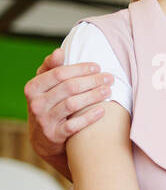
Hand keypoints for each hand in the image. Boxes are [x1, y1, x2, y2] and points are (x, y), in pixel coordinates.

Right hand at [25, 47, 111, 163]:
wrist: (42, 138)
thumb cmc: (48, 104)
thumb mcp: (43, 86)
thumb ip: (51, 68)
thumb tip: (59, 51)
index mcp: (32, 87)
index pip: (59, 73)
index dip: (80, 69)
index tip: (97, 67)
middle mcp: (36, 103)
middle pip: (68, 87)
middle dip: (92, 81)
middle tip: (109, 78)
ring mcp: (44, 120)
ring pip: (72, 104)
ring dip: (93, 96)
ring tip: (108, 91)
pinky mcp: (54, 135)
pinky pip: (74, 125)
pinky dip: (90, 117)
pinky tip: (103, 110)